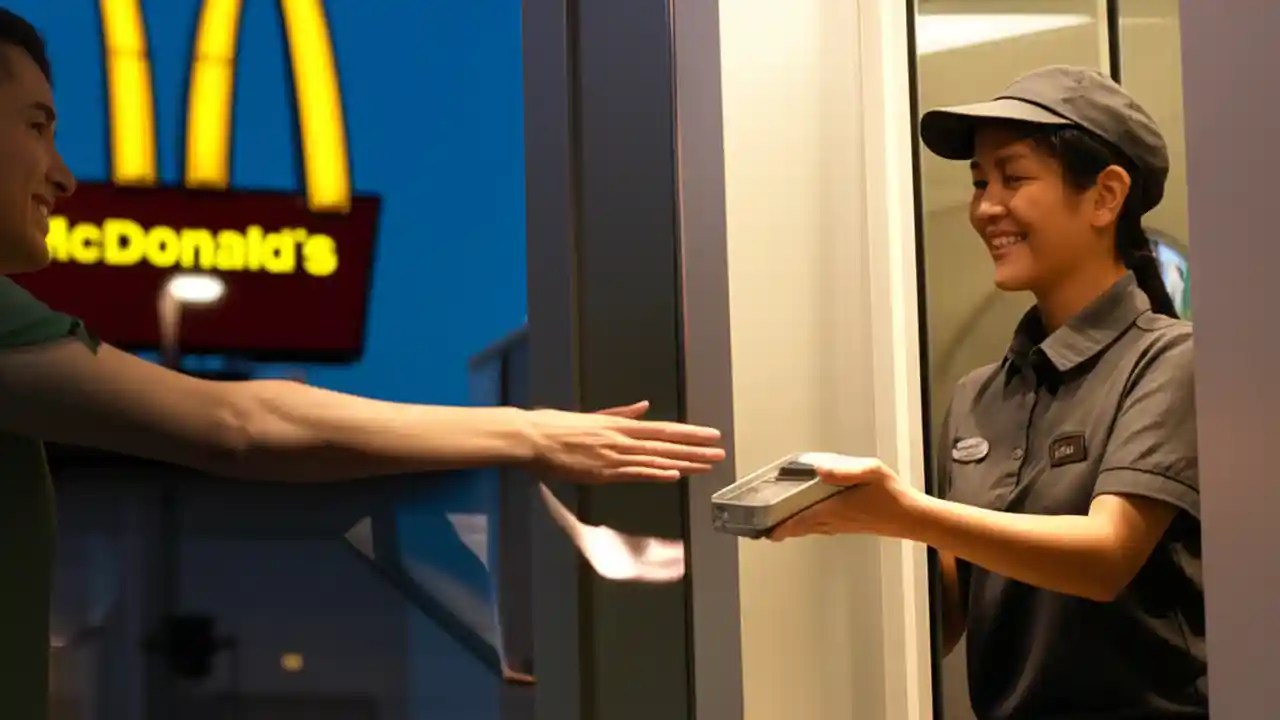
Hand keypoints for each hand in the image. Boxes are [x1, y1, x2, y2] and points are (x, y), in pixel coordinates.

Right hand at [528, 400, 724, 481]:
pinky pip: (634, 474)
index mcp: (620, 425)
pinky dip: (655, 474)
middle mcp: (622, 439)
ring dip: (684, 463)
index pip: (664, 430)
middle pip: (666, 445)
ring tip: (708, 466)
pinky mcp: (602, 472)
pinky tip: (675, 475)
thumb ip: (621, 414)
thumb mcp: (593, 416)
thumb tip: (644, 407)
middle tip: (720, 454)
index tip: (712, 436)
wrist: (533, 437)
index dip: (690, 434)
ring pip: (656, 459)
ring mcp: (613, 456)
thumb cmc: (556, 426)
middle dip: (696, 450)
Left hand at [768, 453, 920, 539]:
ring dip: (793, 528)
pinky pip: (821, 528)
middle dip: (782, 529)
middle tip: (763, 528)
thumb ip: (846, 470)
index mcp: (836, 508)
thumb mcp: (873, 473)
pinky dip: (807, 526)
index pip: (802, 520)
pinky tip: (805, 521)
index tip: (767, 530)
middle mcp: (835, 520)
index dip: (783, 527)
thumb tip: (820, 470)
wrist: (911, 518)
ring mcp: (841, 525)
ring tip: (776, 525)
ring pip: (810, 529)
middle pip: (802, 527)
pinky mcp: (848, 526)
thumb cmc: (893, 495)